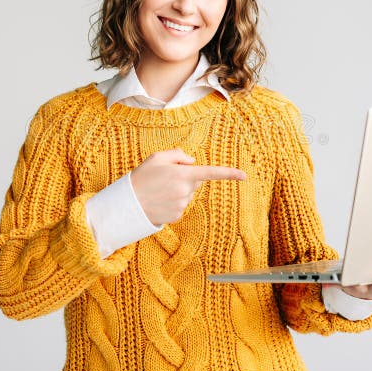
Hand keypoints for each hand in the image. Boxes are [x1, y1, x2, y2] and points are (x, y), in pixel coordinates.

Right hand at [130, 148, 245, 225]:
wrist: (128, 203)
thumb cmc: (142, 177)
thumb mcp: (157, 157)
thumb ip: (178, 154)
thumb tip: (192, 162)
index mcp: (183, 175)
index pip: (211, 173)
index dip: (229, 173)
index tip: (244, 175)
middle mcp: (185, 191)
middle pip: (194, 181)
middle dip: (185, 178)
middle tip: (164, 178)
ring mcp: (182, 205)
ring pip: (187, 194)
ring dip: (177, 190)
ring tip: (158, 190)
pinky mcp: (177, 216)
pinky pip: (180, 205)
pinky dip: (172, 202)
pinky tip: (159, 200)